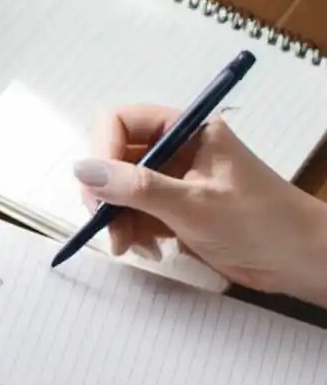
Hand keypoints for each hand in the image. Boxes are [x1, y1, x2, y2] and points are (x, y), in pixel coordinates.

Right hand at [74, 104, 326, 305]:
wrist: (302, 261)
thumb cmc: (261, 223)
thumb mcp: (194, 205)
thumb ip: (136, 187)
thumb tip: (82, 170)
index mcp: (186, 130)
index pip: (122, 122)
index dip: (103, 151)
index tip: (98, 188)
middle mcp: (176, 150)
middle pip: (115, 158)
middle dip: (106, 193)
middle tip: (107, 225)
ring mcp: (174, 181)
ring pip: (121, 190)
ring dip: (117, 219)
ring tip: (131, 246)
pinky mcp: (175, 210)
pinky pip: (135, 214)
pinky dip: (133, 233)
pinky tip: (148, 249)